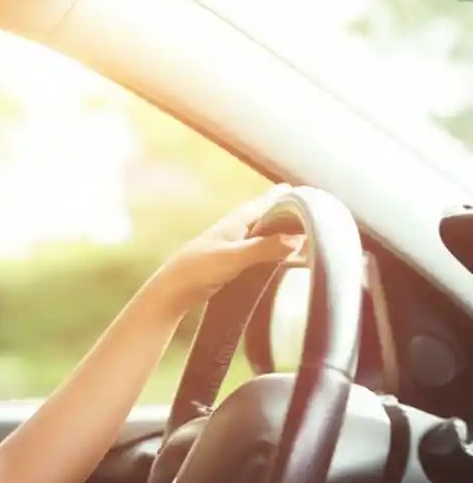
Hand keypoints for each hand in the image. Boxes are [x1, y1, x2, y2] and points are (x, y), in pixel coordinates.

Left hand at [154, 184, 302, 309]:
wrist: (172, 291)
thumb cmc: (199, 269)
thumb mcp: (234, 257)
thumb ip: (264, 248)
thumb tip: (297, 239)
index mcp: (236, 222)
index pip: (265, 202)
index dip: (284, 196)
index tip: (306, 190)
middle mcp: (235, 230)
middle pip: (266, 216)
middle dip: (286, 213)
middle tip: (310, 211)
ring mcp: (232, 247)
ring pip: (262, 234)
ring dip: (280, 233)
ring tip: (302, 232)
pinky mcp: (230, 263)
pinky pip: (258, 252)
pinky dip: (272, 251)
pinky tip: (281, 257)